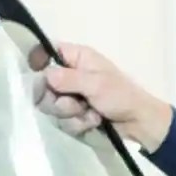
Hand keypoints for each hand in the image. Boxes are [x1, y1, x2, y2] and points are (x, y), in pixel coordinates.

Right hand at [28, 42, 174, 151]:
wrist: (137, 123)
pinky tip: (94, 121)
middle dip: (57, 99)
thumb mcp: (96, 83)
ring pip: (50, 107)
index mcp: (76, 58)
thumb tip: (45, 75)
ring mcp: (68, 97)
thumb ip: (68, 79)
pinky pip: (61, 122)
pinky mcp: (70, 116)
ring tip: (92, 113)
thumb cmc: (121, 95)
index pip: (46, 51)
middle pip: (41, 85)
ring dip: (72, 114)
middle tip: (75, 102)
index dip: (38, 61)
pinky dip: (79, 124)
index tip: (40, 74)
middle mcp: (68, 75)